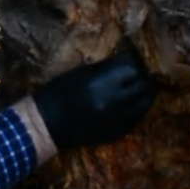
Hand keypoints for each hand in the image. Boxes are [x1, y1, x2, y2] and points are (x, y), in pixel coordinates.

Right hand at [32, 52, 157, 151]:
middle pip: (144, 85)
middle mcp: (114, 102)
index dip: (134, 60)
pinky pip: (137, 118)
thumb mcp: (78, 74)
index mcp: (101, 84)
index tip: (131, 56)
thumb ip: (104, 69)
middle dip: (142, 75)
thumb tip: (124, 61)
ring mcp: (117, 120)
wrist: (44, 125)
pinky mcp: (117, 133)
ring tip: (138, 86)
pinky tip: (130, 103)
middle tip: (138, 70)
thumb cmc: (55, 94)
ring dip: (144, 92)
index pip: (132, 67)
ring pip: (145, 103)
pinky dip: (137, 108)